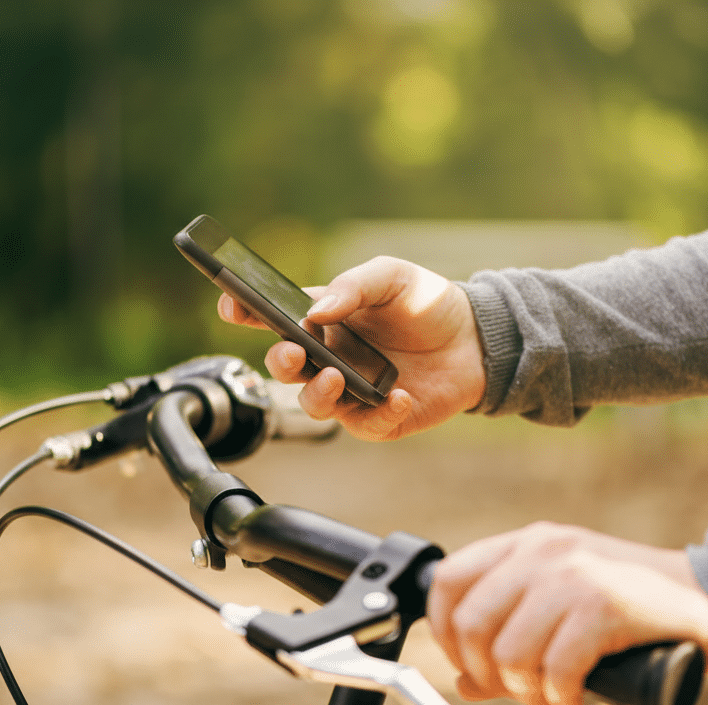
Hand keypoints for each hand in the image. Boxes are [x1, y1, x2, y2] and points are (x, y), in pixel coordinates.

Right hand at [218, 256, 484, 441]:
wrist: (476, 338)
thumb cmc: (425, 303)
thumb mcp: (391, 276)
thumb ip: (354, 285)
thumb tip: (318, 310)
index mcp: (321, 319)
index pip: (271, 317)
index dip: (243, 311)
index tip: (231, 306)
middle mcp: (327, 357)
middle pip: (284, 368)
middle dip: (281, 363)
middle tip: (295, 354)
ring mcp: (350, 390)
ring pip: (314, 404)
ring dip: (318, 394)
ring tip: (339, 377)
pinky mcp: (379, 418)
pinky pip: (366, 425)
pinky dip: (379, 413)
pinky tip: (398, 396)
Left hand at [427, 522, 707, 704]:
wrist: (707, 598)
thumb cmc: (629, 610)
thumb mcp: (560, 608)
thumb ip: (508, 636)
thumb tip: (462, 683)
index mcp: (525, 544)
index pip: (448, 580)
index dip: (444, 633)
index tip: (467, 664)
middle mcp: (543, 551)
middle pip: (470, 624)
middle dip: (485, 673)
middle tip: (516, 690)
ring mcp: (574, 574)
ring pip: (510, 653)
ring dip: (526, 691)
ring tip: (551, 694)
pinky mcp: (605, 605)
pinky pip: (556, 669)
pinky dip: (560, 696)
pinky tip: (575, 696)